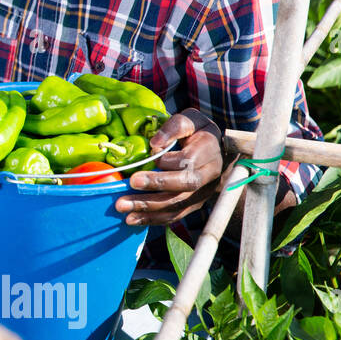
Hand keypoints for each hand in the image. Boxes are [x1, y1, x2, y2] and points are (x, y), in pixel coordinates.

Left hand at [115, 108, 228, 226]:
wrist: (217, 153)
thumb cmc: (197, 133)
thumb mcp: (191, 120)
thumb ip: (174, 127)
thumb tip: (154, 144)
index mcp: (208, 152)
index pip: (189, 160)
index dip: (169, 161)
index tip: (151, 156)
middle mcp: (208, 175)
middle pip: (185, 185)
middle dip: (157, 185)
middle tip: (131, 182)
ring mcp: (201, 194)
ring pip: (177, 204)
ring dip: (148, 208)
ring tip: (123, 206)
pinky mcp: (192, 206)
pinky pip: (174, 216)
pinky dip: (152, 219)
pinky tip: (131, 219)